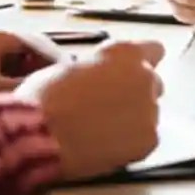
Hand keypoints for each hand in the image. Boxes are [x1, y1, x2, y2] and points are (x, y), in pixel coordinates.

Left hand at [0, 31, 62, 104]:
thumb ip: (27, 89)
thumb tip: (55, 90)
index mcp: (9, 39)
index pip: (48, 47)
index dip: (63, 65)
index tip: (74, 83)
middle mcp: (4, 41)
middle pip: (39, 55)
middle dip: (51, 74)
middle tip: (64, 94)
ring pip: (27, 66)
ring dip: (36, 81)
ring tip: (46, 101)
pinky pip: (14, 73)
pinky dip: (22, 84)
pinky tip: (25, 102)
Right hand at [16, 41, 163, 181]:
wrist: (40, 133)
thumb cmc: (46, 97)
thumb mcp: (71, 65)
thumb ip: (98, 68)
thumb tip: (101, 77)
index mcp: (125, 52)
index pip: (154, 50)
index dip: (138, 63)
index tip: (129, 73)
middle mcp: (144, 76)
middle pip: (153, 83)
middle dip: (136, 93)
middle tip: (109, 106)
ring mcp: (150, 109)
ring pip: (149, 112)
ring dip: (132, 118)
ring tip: (101, 129)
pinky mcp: (149, 140)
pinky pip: (146, 139)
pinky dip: (131, 143)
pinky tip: (106, 144)